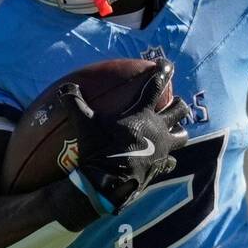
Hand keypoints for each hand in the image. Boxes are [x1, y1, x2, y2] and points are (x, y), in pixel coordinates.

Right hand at [57, 60, 188, 216]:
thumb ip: (75, 103)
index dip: (163, 72)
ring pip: (182, 136)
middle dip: (178, 104)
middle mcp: (157, 129)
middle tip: (174, 102)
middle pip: (179, 110)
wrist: (108, 183)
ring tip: (174, 129)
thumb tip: (65, 87)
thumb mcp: (84, 124)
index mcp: (142, 114)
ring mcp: (162, 149)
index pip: (156, 86)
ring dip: (179, 130)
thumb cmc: (99, 150)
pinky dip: (168, 159)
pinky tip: (163, 159)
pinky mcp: (161, 167)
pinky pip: (171, 161)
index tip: (166, 64)